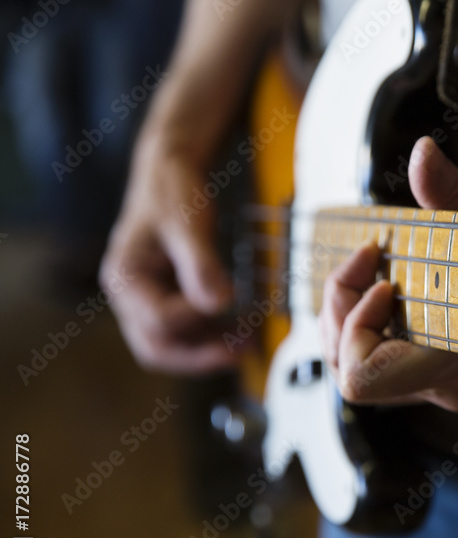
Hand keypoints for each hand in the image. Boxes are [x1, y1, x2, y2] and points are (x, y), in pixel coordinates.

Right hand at [100, 145, 235, 373]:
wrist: (170, 176)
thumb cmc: (172, 194)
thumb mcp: (189, 224)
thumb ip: (201, 264)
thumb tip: (220, 304)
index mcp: (124, 278)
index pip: (158, 319)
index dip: (196, 316)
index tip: (228, 298)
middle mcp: (129, 297)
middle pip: (156, 347)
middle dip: (199, 357)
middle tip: (240, 353)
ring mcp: (146, 302)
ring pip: (172, 346)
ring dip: (208, 352)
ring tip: (248, 346)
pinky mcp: (167, 301)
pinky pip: (186, 333)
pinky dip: (212, 338)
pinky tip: (241, 333)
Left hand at [319, 137, 457, 410]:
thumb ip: (454, 195)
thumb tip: (422, 154)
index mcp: (450, 361)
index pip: (363, 379)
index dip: (352, 326)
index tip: (384, 278)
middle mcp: (441, 384)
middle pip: (346, 370)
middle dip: (341, 311)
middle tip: (368, 263)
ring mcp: (442, 384)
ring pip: (358, 369)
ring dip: (351, 317)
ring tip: (376, 272)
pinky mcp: (443, 374)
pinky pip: (383, 361)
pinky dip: (372, 323)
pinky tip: (394, 287)